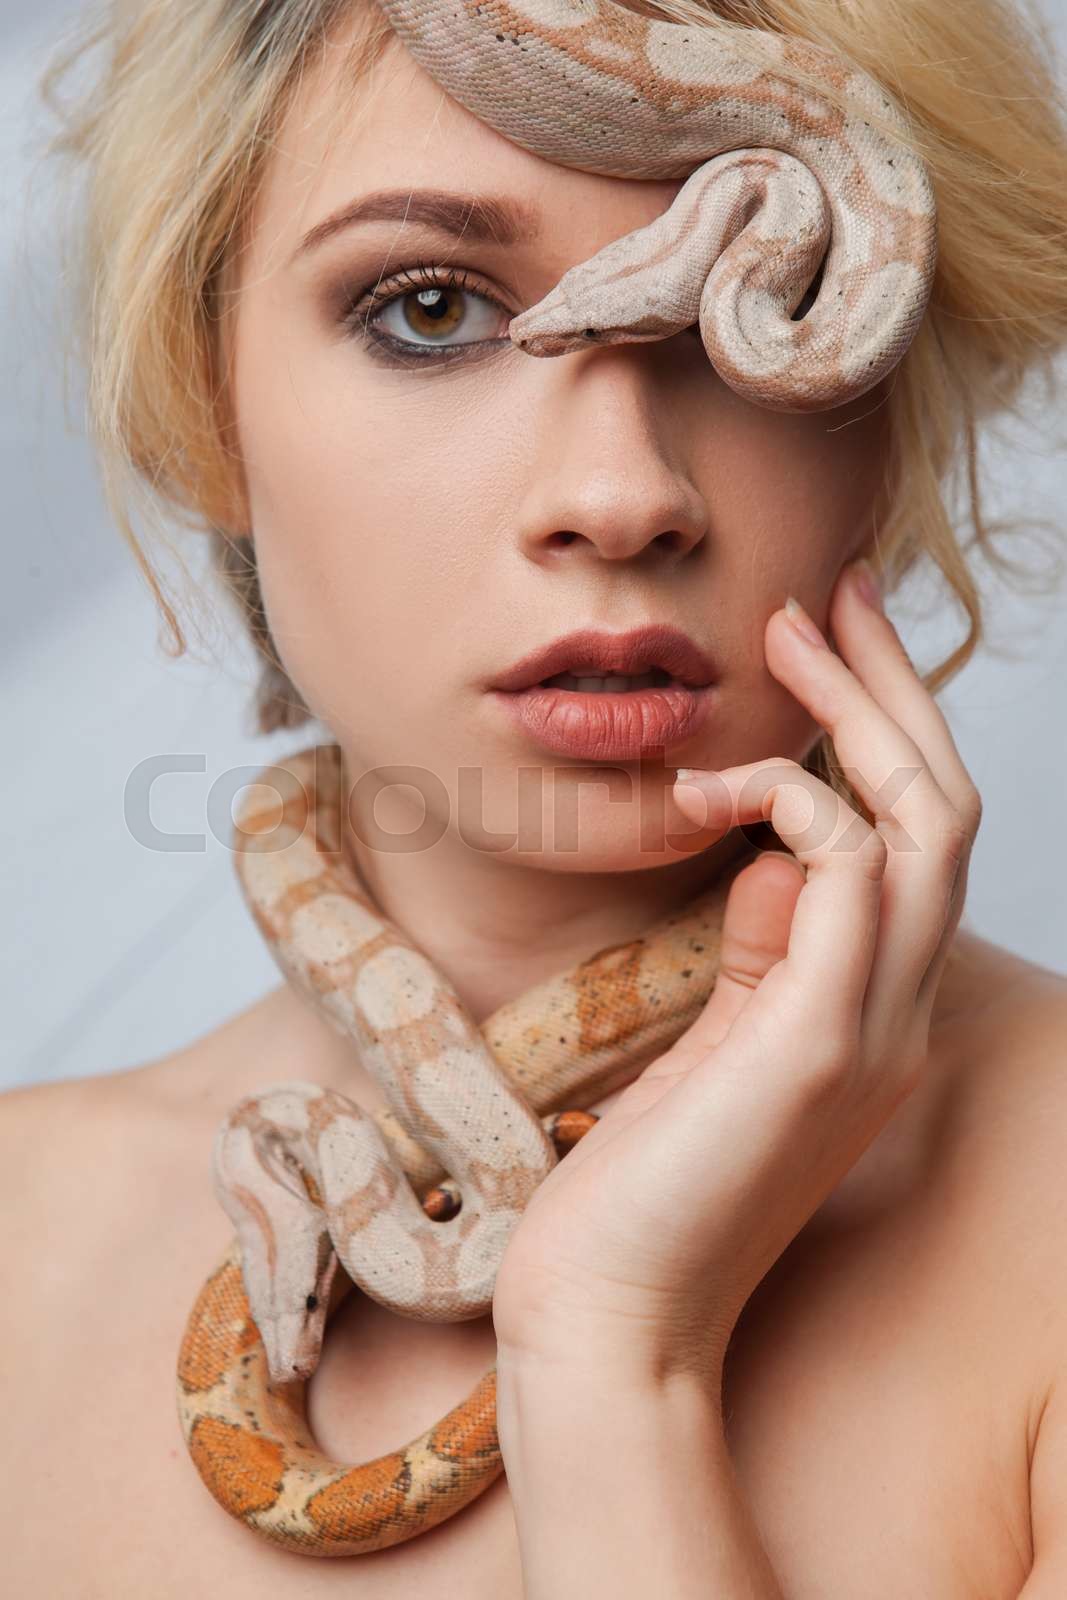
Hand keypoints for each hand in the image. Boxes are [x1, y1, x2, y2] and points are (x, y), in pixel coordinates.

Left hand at [491, 558, 982, 1382]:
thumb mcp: (716, 1037)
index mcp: (870, 1009)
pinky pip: (849, 878)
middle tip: (831, 594)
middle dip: (892, 688)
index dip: (888, 731)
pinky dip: (798, 806)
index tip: (828, 644)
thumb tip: (774, 850)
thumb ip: (761, 948)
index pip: (915, 840)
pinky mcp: (813, 1043)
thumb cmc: (642, 1181)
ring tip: (787, 634)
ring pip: (923, 825)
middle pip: (941, 808)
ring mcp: (867, 1029)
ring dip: (861, 714)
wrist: (613, 1312)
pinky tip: (716, 788)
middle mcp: (893, 1012)